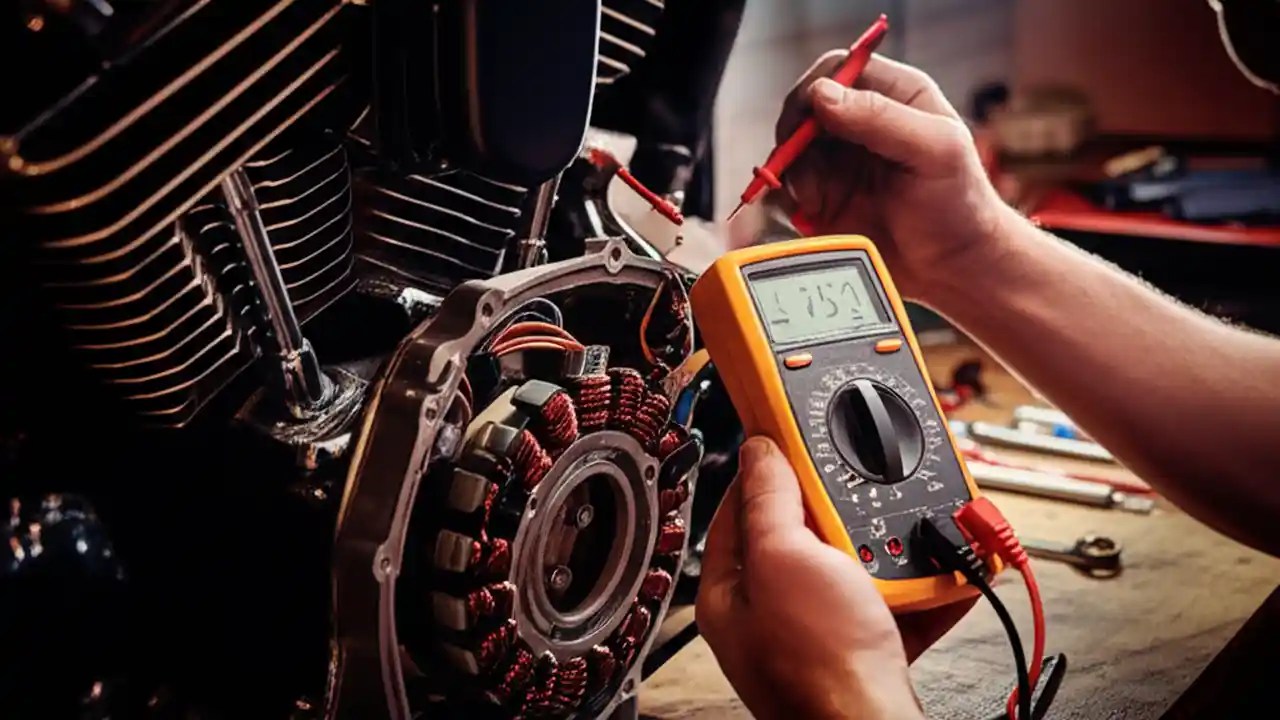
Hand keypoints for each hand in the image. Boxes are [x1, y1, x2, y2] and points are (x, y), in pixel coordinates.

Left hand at [696, 437, 973, 719]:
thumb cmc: (820, 667)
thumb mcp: (785, 559)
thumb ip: (771, 500)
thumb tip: (759, 451)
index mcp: (732, 591)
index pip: (738, 508)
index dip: (766, 467)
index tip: (790, 437)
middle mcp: (771, 613)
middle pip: (802, 535)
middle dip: (839, 510)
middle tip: (861, 492)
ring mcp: (819, 633)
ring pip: (854, 568)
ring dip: (889, 547)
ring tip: (913, 533)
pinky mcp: (865, 651)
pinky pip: (894, 604)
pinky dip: (922, 588)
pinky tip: (944, 574)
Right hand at [774, 54, 1018, 305]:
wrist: (954, 268)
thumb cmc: (959, 205)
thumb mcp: (934, 151)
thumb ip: (881, 118)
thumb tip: (821, 95)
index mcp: (894, 96)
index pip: (839, 69)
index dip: (815, 88)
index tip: (808, 118)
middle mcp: (861, 123)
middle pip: (803, 109)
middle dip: (795, 137)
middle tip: (801, 166)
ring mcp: (838, 162)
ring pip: (789, 150)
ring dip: (793, 174)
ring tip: (817, 202)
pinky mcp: (823, 198)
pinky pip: (786, 188)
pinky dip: (788, 200)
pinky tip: (813, 215)